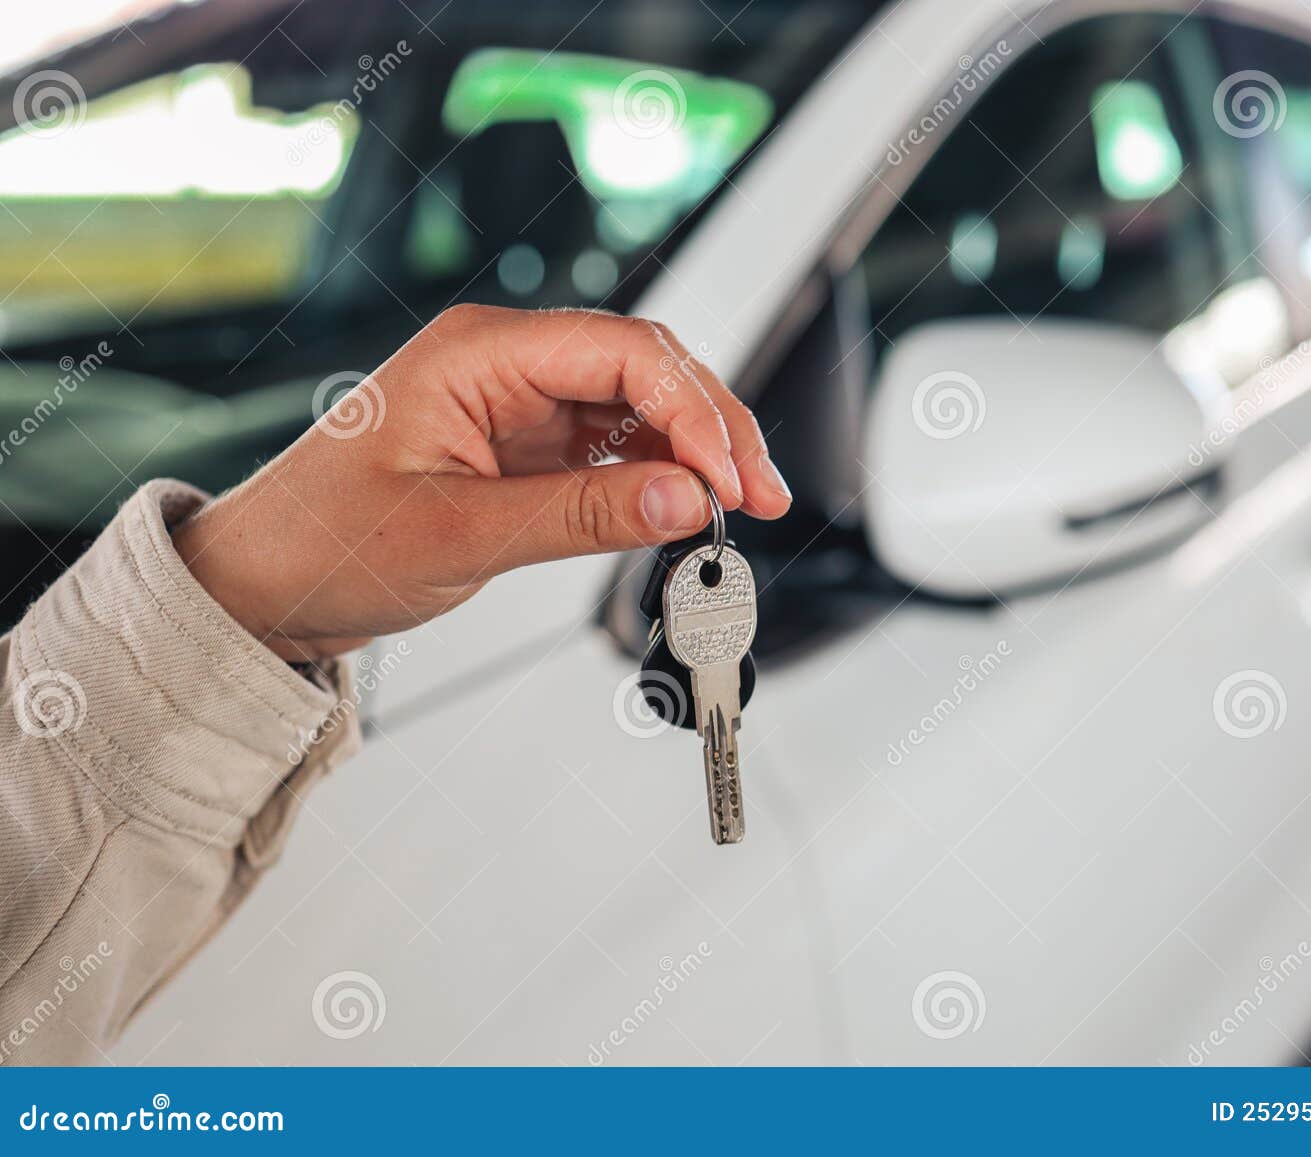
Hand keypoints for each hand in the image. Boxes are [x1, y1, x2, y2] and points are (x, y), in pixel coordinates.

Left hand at [172, 305, 790, 660]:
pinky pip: (610, 448)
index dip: (695, 412)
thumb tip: (687, 500)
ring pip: (638, 407)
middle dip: (714, 427)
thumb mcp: (459, 535)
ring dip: (694, 453)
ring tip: (738, 510)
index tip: (731, 480)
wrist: (262, 585)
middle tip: (760, 496)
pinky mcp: (523, 448)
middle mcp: (505, 364)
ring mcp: (517, 405)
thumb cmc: (324, 542)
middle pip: (645, 369)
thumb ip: (582, 515)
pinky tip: (685, 511)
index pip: (624, 353)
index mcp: (478, 352)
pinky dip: (656, 478)